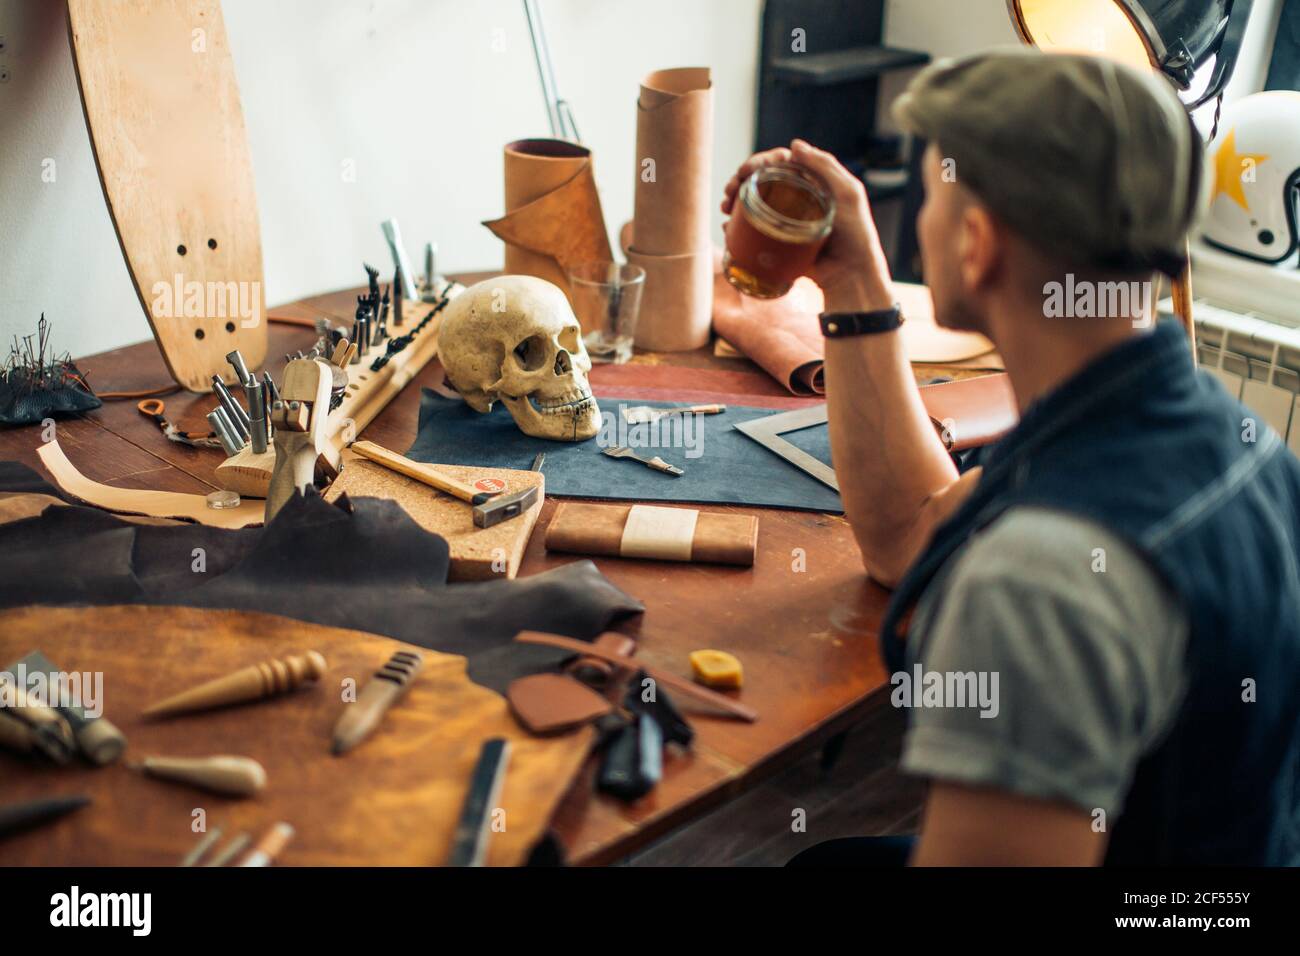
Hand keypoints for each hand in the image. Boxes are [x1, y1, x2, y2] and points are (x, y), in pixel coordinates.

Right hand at [721, 139, 894, 311]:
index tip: (745, 171)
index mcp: (811, 181)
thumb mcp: (848, 193)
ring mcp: (785, 219)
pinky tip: (727, 226)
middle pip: (761, 181)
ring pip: (753, 202)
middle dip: (739, 181)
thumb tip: (794, 145)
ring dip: (734, 200)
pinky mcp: (778, 240)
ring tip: (725, 208)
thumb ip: (826, 166)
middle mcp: (796, 196)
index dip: (759, 162)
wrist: (850, 274)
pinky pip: (753, 228)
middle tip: (729, 192)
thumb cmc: (857, 233)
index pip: (779, 162)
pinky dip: (736, 225)